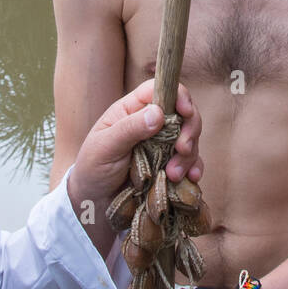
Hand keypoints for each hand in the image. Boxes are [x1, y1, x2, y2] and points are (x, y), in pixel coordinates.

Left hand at [69, 79, 201, 202]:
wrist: (93, 199)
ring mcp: (162, 144)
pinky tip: (191, 178)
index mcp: (132, 110)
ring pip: (190, 138)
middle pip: (183, 113)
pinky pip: (191, 161)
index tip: (185, 112)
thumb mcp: (105, 146)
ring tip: (173, 174)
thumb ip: (129, 129)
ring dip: (188, 155)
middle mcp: (150, 123)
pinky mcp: (169, 163)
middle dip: (189, 129)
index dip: (178, 95)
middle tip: (182, 149)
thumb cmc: (93, 166)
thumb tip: (158, 113)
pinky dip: (194, 168)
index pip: (159, 90)